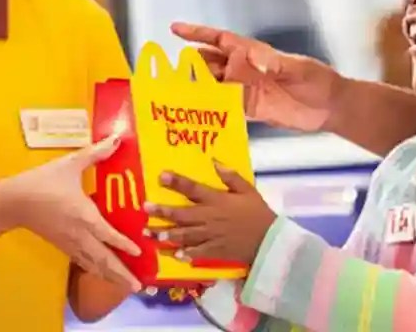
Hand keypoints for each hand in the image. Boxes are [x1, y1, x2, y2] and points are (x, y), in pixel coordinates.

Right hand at [0, 136, 141, 290]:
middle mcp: (79, 234)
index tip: (140, 252)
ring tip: (127, 286)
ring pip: (93, 264)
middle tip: (138, 287)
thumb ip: (95, 154)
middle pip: (103, 259)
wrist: (12, 201)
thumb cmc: (43, 181)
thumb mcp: (70, 164)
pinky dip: (96, 269)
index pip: (108, 234)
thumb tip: (115, 139)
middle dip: (121, 274)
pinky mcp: (62, 245)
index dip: (124, 244)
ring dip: (110, 276)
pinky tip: (103, 273)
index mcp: (84, 215)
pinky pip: (83, 261)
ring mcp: (70, 243)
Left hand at [147, 161, 275, 265]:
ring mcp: (211, 236)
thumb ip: (230, 176)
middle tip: (145, 208)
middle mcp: (210, 217)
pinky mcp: (214, 251)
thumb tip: (214, 161)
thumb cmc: (258, 212)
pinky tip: (174, 254)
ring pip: (184, 235)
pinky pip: (196, 253)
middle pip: (182, 214)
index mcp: (217, 200)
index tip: (161, 176)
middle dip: (162, 211)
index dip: (177, 182)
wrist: (270, 240)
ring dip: (166, 234)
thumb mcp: (247, 189)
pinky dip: (185, 253)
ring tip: (151, 234)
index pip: (193, 189)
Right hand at [171, 22, 339, 131]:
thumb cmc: (318, 80)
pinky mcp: (251, 110)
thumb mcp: (298, 68)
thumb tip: (255, 62)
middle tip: (166, 73)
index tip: (175, 29)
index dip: (198, 34)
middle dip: (189, 65)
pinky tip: (196, 117)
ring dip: (196, 89)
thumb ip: (275, 64)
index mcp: (253, 53)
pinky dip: (210, 111)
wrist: (330, 106)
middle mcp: (245, 69)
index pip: (220, 40)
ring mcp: (246, 90)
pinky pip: (224, 109)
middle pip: (209, 64)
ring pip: (213, 87)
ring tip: (173, 96)